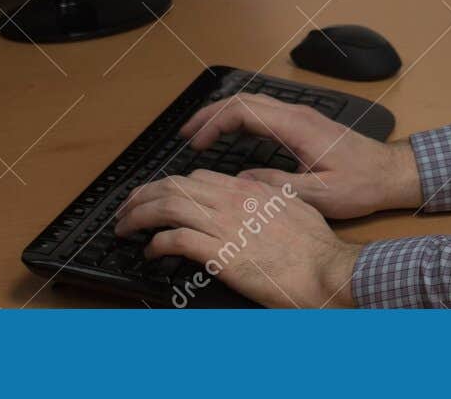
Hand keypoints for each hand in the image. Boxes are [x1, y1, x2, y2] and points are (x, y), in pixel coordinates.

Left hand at [113, 169, 359, 307]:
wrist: (327, 271)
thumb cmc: (316, 248)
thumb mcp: (295, 207)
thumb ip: (269, 196)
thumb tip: (253, 191)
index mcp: (249, 189)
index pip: (196, 179)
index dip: (170, 187)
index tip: (158, 198)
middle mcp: (232, 201)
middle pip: (173, 186)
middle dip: (142, 196)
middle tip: (126, 210)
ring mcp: (224, 226)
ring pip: (167, 207)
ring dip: (138, 215)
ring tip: (124, 227)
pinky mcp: (220, 254)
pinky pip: (175, 239)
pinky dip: (156, 243)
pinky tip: (150, 252)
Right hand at [175, 92, 421, 218]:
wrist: (390, 173)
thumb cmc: (362, 184)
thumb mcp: (320, 195)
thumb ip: (278, 188)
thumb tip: (241, 185)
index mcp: (297, 127)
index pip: (244, 111)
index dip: (213, 124)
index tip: (195, 143)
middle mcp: (297, 114)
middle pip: (243, 100)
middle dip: (210, 115)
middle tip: (185, 136)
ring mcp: (300, 116)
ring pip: (253, 103)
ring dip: (223, 115)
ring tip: (199, 135)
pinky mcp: (304, 123)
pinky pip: (263, 112)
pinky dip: (240, 119)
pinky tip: (230, 136)